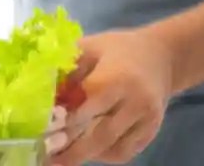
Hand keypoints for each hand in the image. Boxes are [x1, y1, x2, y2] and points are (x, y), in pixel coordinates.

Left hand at [49, 29, 173, 165]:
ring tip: (59, 159)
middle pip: (100, 133)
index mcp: (118, 77)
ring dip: (84, 156)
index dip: (64, 119)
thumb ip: (67, 67)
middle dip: (71, 148)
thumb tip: (40, 90)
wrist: (163, 56)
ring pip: (112, 147)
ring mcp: (147, 120)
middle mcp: (136, 102)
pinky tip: (85, 151)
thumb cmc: (118, 49)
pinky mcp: (151, 132)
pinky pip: (124, 152)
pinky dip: (103, 155)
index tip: (42, 130)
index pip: (87, 105)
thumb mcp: (91, 47)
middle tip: (46, 157)